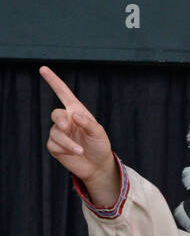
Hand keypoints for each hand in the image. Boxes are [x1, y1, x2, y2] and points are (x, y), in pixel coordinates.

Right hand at [40, 65, 113, 187]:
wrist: (98, 166)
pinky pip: (53, 145)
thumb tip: (74, 116)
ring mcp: (60, 133)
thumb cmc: (99, 146)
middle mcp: (66, 120)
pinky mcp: (55, 147)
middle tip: (65, 127)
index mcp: (76, 112)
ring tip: (80, 150)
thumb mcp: (99, 133)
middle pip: (55, 114)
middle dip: (59, 120)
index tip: (43, 69)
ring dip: (67, 143)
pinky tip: (74, 154)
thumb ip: (88, 123)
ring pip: (55, 133)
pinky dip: (64, 150)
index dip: (53, 81)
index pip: (63, 93)